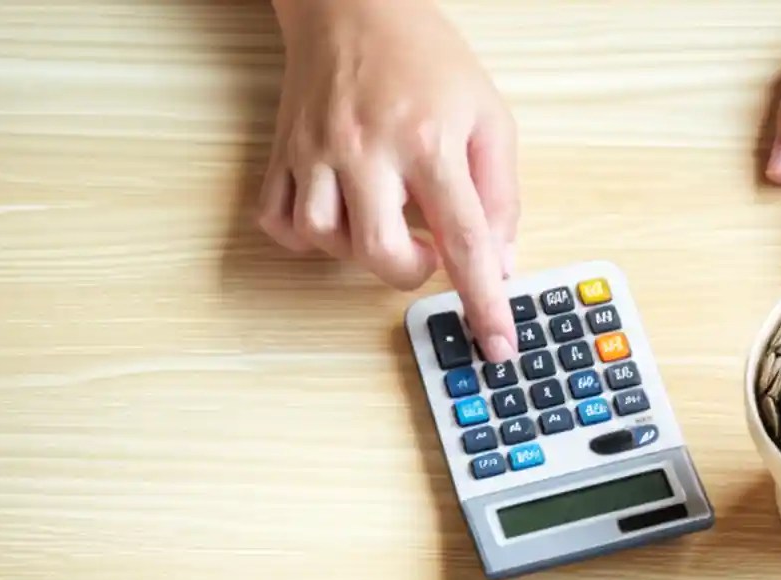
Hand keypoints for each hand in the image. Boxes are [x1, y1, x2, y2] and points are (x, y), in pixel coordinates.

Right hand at [258, 0, 518, 360]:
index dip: (483, 300)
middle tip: (426, 249)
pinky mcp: (281, 151)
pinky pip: (279, 222)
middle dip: (411, 272)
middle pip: (381, 254)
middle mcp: (366, 149)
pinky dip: (307, 236)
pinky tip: (338, 213)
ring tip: (381, 216)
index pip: (464, 240)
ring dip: (359, 250)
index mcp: (429, 141)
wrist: (354, 4)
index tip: (497, 345)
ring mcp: (315, 151)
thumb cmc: (428, 60)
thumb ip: (501, 195)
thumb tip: (499, 264)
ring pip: (324, 242)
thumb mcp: (489, 117)